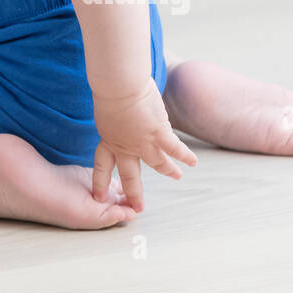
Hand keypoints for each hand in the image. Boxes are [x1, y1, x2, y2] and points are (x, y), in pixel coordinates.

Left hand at [91, 79, 197, 211]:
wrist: (119, 85)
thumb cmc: (111, 88)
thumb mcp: (107, 108)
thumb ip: (116, 119)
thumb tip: (122, 117)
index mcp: (109, 139)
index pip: (102, 165)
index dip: (100, 182)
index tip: (99, 198)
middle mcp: (125, 146)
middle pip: (129, 175)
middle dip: (134, 193)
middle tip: (137, 207)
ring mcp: (143, 142)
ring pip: (158, 163)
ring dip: (169, 170)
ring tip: (178, 176)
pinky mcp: (159, 134)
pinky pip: (175, 149)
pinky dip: (185, 156)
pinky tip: (193, 162)